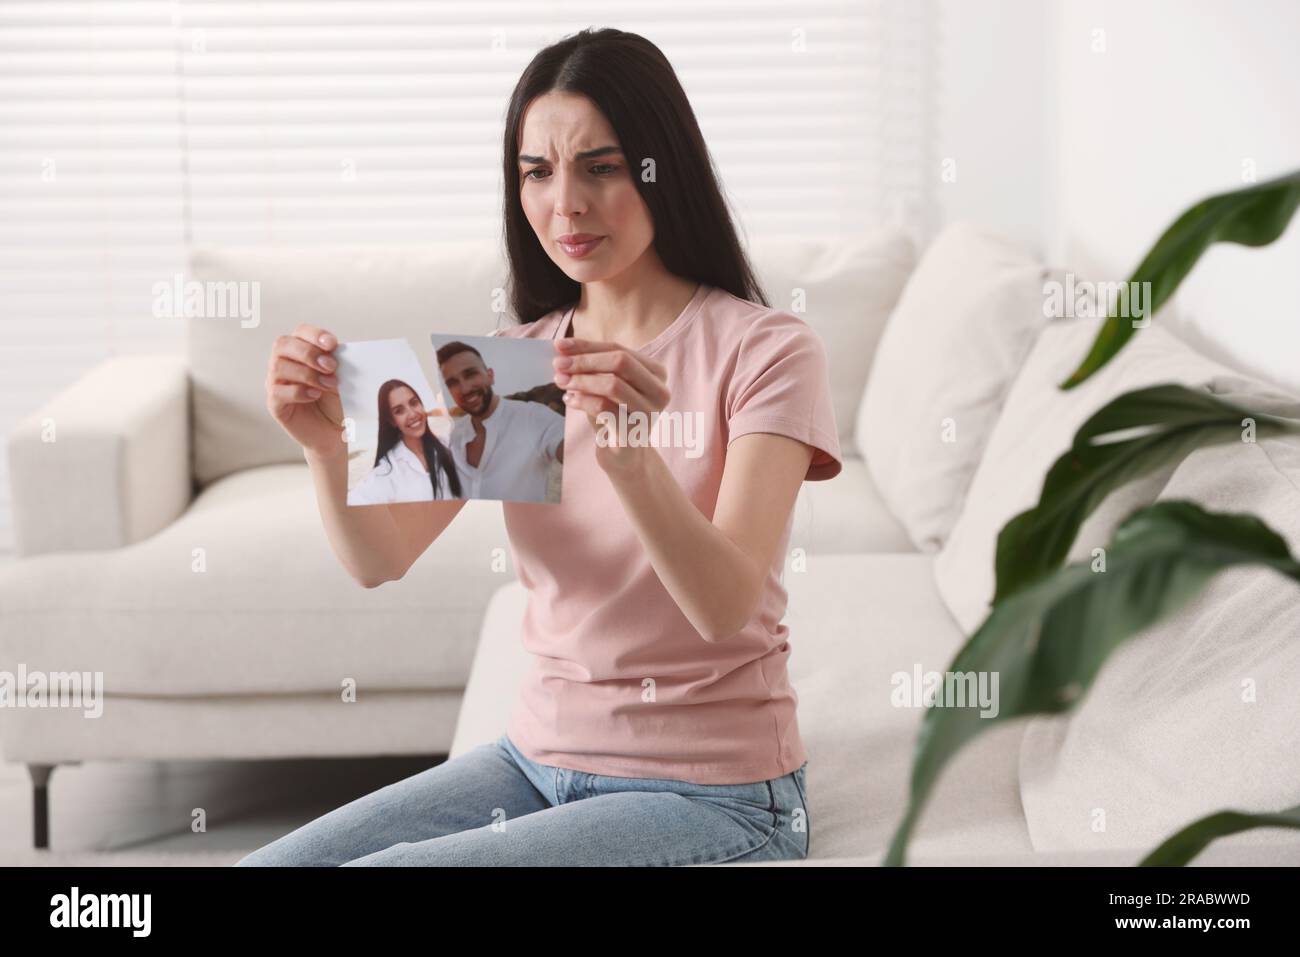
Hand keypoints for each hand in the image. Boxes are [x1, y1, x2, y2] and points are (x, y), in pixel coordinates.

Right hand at [265, 322, 346, 460]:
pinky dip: (299, 392)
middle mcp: (284, 363)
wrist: (337, 431)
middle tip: (331, 367)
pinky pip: (278, 392)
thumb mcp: (344, 377)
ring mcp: (276, 383)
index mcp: (301, 351)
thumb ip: (337, 361)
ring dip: (307, 374)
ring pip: (279, 366)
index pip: (300, 331)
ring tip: (328, 385)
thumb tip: (335, 352)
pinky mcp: (275, 404)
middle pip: (283, 344)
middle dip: (308, 353)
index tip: (332, 344)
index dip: (315, 334)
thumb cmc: (339, 401)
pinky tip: (315, 396)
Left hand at [553, 337, 670, 474]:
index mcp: (656, 373)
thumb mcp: (606, 386)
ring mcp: (650, 412)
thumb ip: (592, 367)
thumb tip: (563, 350)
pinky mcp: (635, 431)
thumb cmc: (614, 416)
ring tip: (562, 382)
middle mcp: (659, 390)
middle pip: (621, 362)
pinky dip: (582, 401)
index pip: (620, 349)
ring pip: (613, 384)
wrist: (624, 455)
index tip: (560, 345)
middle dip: (585, 361)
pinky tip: (568, 400)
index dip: (588, 346)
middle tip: (558, 365)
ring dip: (582, 381)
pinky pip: (604, 408)